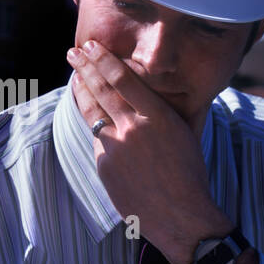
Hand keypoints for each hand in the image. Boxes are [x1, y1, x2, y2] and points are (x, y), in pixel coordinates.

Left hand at [67, 40, 230, 263]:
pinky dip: (93, 123)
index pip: (123, 78)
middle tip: (74, 52)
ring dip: (81, 90)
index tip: (92, 46)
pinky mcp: (103, 165)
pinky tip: (89, 112)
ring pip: (92, 112)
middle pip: (101, 89)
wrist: (181, 216)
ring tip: (74, 74)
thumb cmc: (189, 174)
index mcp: (157, 116)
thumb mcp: (184, 134)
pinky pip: (97, 139)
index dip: (103, 59)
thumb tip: (151, 91)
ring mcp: (114, 147)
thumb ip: (165, 111)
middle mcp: (133, 128)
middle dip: (85, 67)